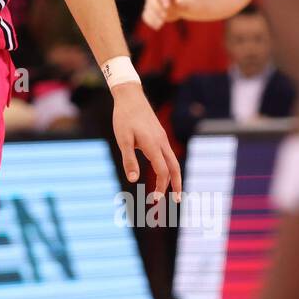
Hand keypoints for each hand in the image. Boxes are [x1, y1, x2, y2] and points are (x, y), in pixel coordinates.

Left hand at [111, 82, 181, 200]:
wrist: (130, 97)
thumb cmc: (124, 118)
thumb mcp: (123, 140)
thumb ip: (129, 160)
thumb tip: (134, 180)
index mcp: (153, 145)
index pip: (162, 171)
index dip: (160, 187)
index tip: (154, 199)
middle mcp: (161, 143)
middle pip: (174, 168)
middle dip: (175, 186)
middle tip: (175, 201)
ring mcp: (162, 138)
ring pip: (173, 161)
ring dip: (174, 177)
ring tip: (172, 191)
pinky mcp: (159, 135)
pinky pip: (167, 155)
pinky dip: (169, 167)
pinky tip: (162, 171)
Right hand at [141, 0, 187, 29]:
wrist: (181, 6)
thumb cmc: (185, 2)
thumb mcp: (187, 1)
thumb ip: (184, 0)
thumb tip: (178, 1)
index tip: (167, 6)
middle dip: (157, 7)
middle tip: (164, 16)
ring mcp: (151, 2)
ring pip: (148, 7)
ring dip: (153, 16)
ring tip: (161, 24)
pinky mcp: (149, 10)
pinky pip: (146, 15)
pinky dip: (150, 21)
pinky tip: (157, 27)